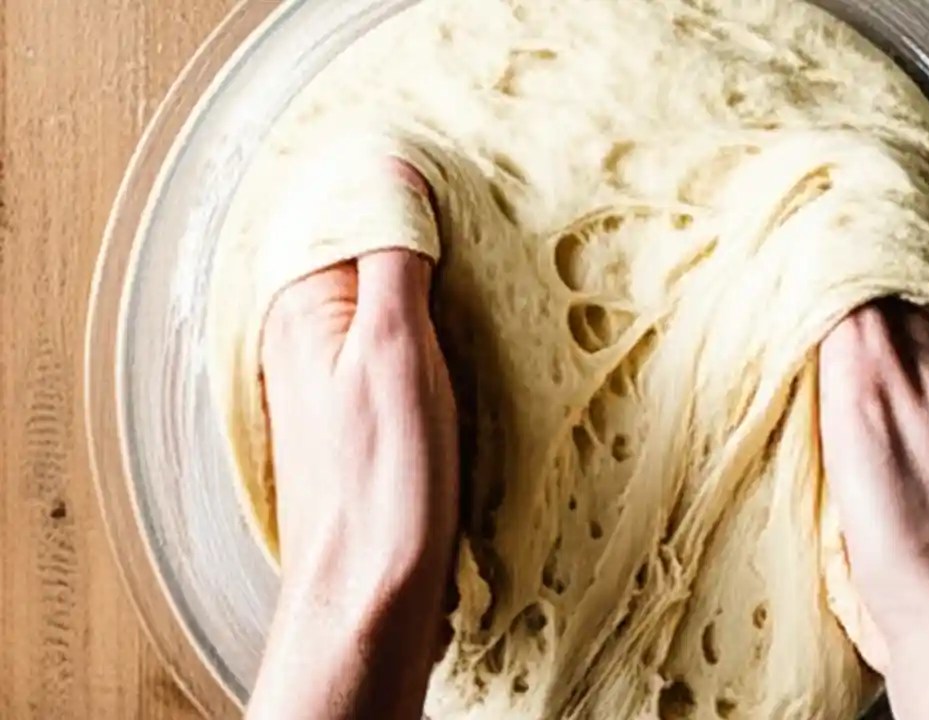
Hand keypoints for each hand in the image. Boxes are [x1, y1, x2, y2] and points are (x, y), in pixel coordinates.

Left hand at [247, 162, 458, 719]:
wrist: (372, 593)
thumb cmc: (385, 481)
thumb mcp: (395, 351)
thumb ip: (389, 259)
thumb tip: (392, 171)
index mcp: (302, 305)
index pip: (350, 207)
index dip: (408, 187)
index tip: (471, 180)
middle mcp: (307, 334)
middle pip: (368, 251)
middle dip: (425, 230)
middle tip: (491, 221)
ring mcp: (334, 375)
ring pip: (386, 297)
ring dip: (435, 280)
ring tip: (490, 269)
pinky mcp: (363, 412)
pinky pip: (397, 341)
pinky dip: (435, 326)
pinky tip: (471, 334)